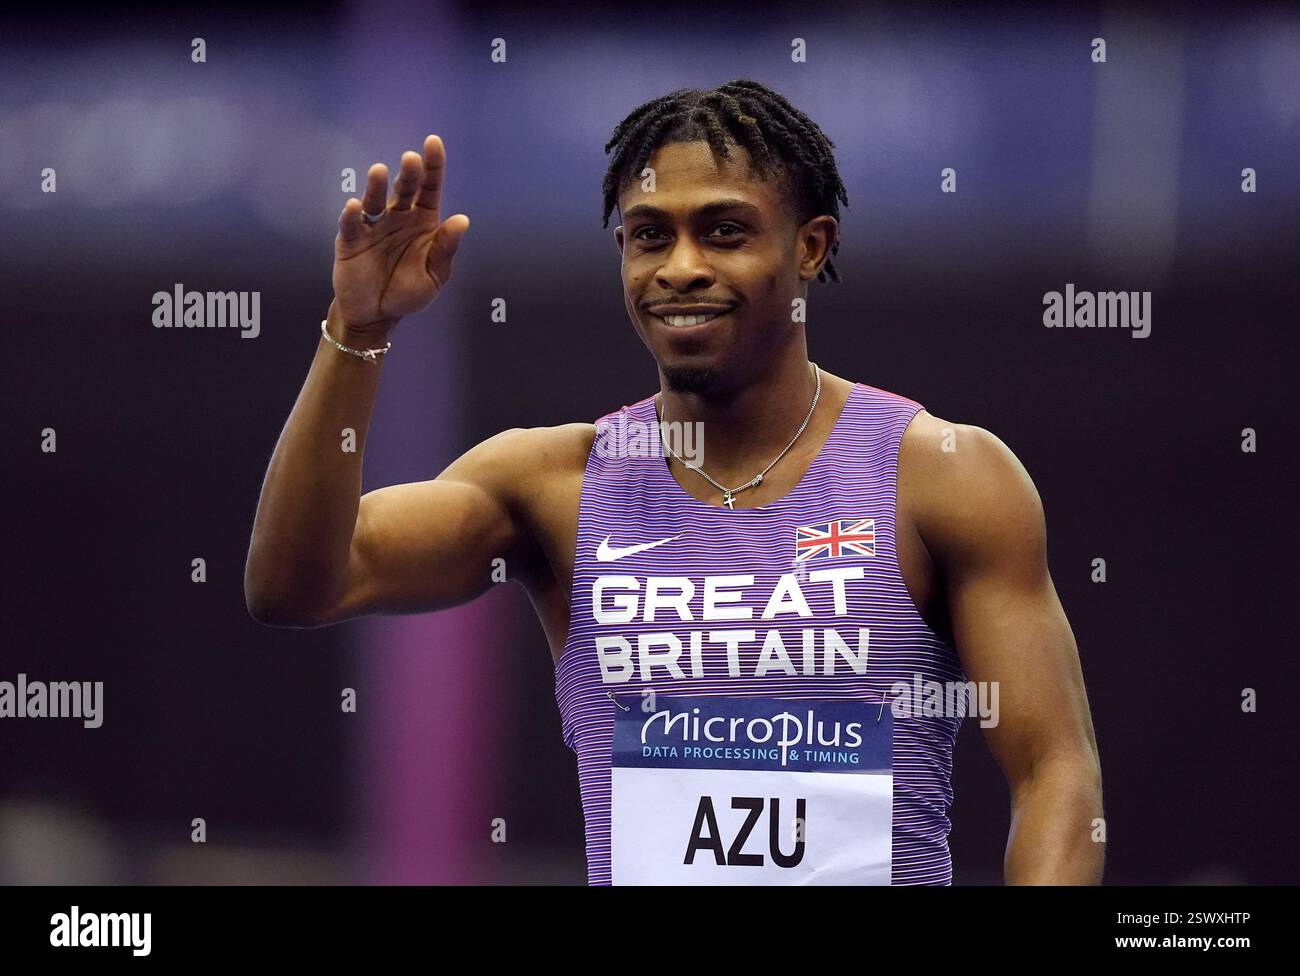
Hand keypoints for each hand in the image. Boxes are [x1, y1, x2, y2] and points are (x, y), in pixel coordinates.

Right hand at [332, 134, 469, 334]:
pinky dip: (353, 215)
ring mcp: (374, 226)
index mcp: (423, 220)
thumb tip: (463, 220)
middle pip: (405, 189)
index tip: (433, 142)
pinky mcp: (351, 240)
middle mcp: (399, 216)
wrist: (377, 314)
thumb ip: (446, 248)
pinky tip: (356, 206)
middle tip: (411, 159)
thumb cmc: (408, 292)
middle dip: (408, 173)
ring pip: (376, 200)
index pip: (430, 187)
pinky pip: (352, 224)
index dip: (432, 164)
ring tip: (380, 172)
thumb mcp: (435, 275)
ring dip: (378, 186)